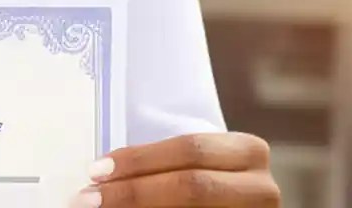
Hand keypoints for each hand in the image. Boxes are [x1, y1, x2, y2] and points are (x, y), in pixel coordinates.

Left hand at [72, 132, 278, 206]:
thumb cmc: (203, 180)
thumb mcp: (193, 164)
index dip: (140, 160)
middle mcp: (262, 186)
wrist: (229, 205)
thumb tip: (100, 173)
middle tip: (89, 198)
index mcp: (248, 151)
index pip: (190, 149)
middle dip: (134, 192)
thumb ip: (162, 163)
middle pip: (192, 186)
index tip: (96, 170)